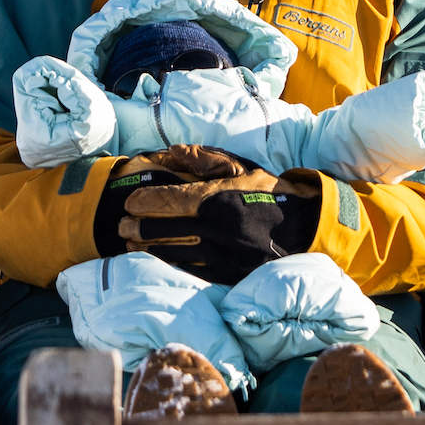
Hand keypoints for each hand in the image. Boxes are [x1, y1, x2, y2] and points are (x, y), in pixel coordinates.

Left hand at [112, 145, 322, 282]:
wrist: (301, 228)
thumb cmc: (266, 193)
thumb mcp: (239, 167)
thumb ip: (203, 158)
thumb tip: (169, 151)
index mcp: (215, 198)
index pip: (168, 200)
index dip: (144, 202)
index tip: (130, 203)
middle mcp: (213, 228)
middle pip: (162, 229)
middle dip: (136, 229)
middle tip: (122, 227)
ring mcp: (219, 254)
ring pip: (170, 253)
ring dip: (146, 249)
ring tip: (130, 245)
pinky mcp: (225, 273)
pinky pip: (188, 269)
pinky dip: (167, 264)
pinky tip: (155, 259)